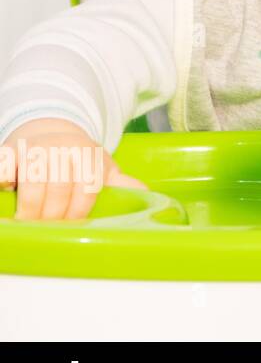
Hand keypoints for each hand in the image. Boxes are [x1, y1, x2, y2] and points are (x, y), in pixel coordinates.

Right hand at [0, 117, 144, 220]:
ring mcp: (33, 149)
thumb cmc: (78, 158)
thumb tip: (145, 193)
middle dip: (54, 214)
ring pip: (31, 182)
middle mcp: (61, 148)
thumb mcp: (101, 166)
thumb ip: (119, 182)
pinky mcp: (8, 153)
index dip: (80, 210)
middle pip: (58, 188)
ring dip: (30, 208)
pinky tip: (8, 193)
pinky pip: (3, 169)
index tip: (73, 226)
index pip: (87, 186)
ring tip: (29, 224)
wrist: (50, 131)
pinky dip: (4, 182)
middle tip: (50, 230)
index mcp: (87, 154)